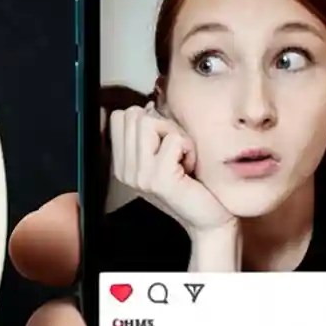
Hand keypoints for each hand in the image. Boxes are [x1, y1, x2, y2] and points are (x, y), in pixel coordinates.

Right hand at [108, 103, 233, 234]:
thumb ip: (149, 135)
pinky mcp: (158, 179)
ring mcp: (139, 175)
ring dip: (175, 135)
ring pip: (150, 122)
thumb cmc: (190, 185)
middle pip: (134, 115)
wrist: (207, 219)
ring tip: (181, 158)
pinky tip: (189, 168)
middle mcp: (125, 170)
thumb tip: (149, 106)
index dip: (146, 119)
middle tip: (175, 151)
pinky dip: (190, 149)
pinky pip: (174, 139)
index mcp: (122, 164)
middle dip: (162, 125)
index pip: (119, 117)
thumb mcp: (163, 156)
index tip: (162, 142)